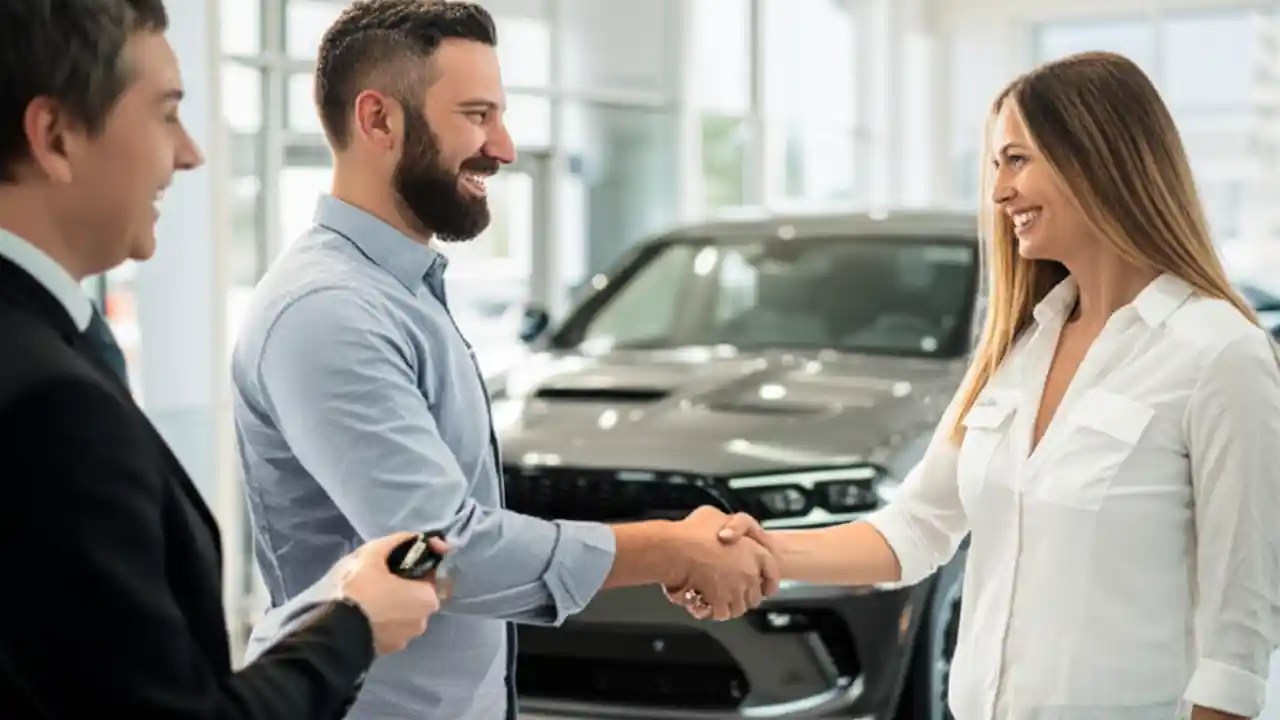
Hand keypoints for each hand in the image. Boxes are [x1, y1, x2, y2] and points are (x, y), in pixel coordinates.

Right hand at [336, 531, 448, 654]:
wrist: (332, 630)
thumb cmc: (358, 589)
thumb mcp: (374, 553)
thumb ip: (397, 541)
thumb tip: (414, 537)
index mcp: (427, 599)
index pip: (429, 576)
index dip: (417, 564)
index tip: (400, 558)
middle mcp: (422, 622)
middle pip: (416, 596)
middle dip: (403, 585)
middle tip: (381, 574)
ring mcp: (404, 640)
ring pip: (402, 614)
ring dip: (392, 603)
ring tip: (369, 593)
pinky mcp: (386, 651)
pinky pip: (388, 629)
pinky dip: (382, 620)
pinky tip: (365, 611)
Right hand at [663, 507, 778, 621]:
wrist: (676, 549)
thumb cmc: (693, 532)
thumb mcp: (714, 516)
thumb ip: (726, 525)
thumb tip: (724, 528)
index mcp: (756, 552)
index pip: (772, 574)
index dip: (769, 583)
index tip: (766, 589)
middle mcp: (749, 573)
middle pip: (755, 596)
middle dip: (745, 596)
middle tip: (734, 593)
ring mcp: (736, 590)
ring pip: (738, 607)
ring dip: (729, 605)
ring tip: (718, 601)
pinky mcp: (720, 602)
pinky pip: (721, 613)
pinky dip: (714, 611)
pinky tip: (705, 604)